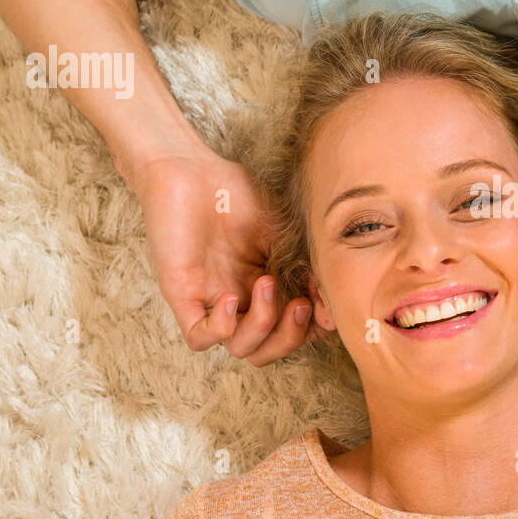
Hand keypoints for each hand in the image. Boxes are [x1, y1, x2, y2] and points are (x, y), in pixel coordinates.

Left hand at [132, 151, 326, 364]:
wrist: (192, 168)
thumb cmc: (239, 193)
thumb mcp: (289, 231)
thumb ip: (309, 267)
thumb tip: (333, 309)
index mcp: (271, 287)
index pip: (297, 330)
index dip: (314, 328)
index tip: (326, 305)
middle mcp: (244, 300)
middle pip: (269, 350)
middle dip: (291, 337)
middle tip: (300, 304)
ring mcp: (214, 300)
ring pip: (242, 349)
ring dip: (262, 326)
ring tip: (266, 284)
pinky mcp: (183, 295)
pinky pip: (200, 338)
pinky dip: (222, 328)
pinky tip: (232, 298)